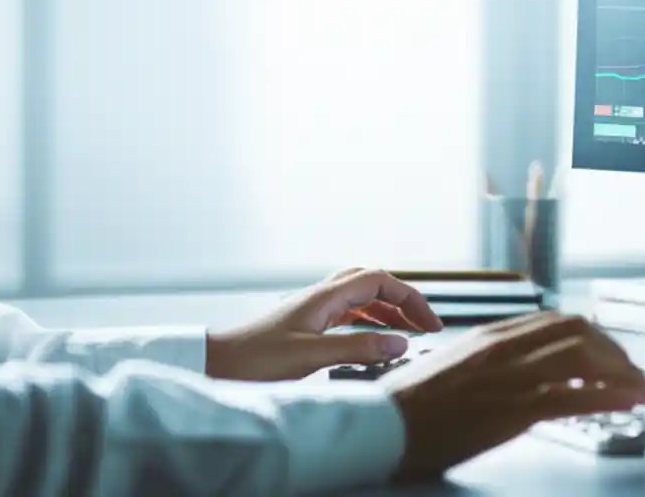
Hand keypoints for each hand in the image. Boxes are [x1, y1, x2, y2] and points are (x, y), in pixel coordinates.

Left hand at [205, 267, 443, 380]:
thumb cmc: (254, 359)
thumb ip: (358, 349)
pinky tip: (374, 338)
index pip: (380, 281)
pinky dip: (370, 320)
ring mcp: (314, 309)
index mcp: (325, 296)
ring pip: (362, 298)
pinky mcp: (307, 324)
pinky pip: (349, 313)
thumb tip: (400, 343)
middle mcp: (322, 296)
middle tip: (424, 325)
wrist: (215, 363)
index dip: (409, 298)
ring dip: (388, 310)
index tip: (429, 323)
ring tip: (408, 332)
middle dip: (403, 300)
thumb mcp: (310, 356)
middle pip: (374, 283)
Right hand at [383, 311, 644, 479]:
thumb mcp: (456, 370)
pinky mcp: (511, 408)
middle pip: (578, 331)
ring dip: (621, 372)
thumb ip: (490, 362)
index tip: (612, 355)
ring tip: (641, 389)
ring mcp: (509, 376)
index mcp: (492, 337)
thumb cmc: (410, 407)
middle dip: (615, 351)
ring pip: (582, 357)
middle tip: (633, 374)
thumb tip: (521, 369)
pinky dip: (609, 396)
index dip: (595, 338)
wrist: (381, 426)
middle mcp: (505, 347)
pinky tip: (629, 401)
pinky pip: (572, 397)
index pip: (558, 322)